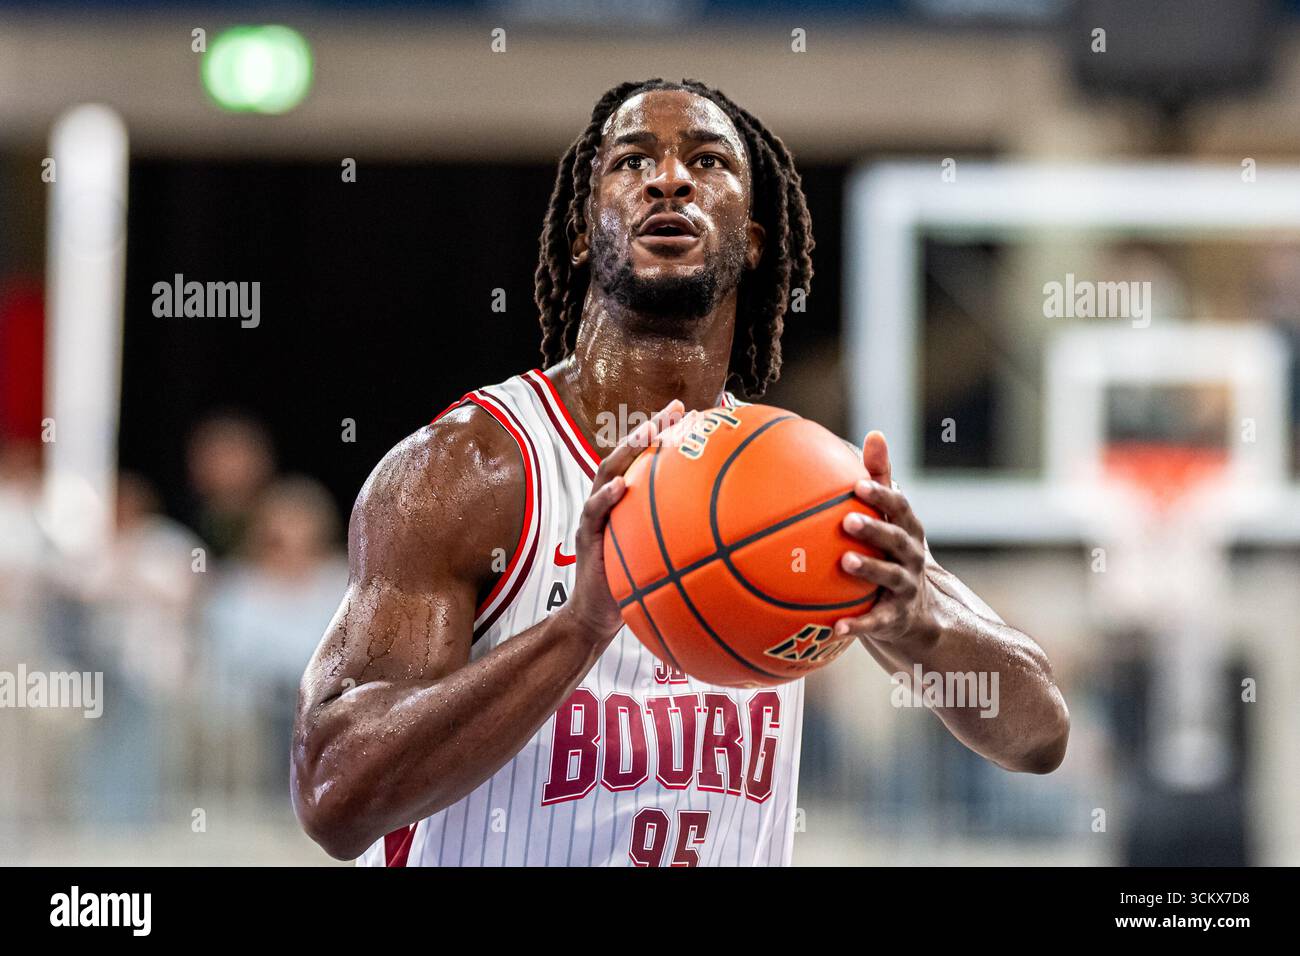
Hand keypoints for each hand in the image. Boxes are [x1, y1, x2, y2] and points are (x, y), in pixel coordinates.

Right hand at [561, 399, 687, 644]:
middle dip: (650, 429)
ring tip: (646, 433)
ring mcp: (595, 516)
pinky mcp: (585, 536)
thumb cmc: (635, 587)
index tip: (694, 414)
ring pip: (606, 473)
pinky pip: (594, 512)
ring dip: (625, 451)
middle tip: (674, 410)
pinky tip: (620, 487)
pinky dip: (605, 498)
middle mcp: (611, 501)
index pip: (647, 460)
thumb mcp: (665, 560)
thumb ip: (687, 542)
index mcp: (630, 502)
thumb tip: (737, 539)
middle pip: (628, 455)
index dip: (668, 435)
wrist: (599, 617)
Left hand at [831, 431, 940, 647]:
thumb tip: (875, 433)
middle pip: (896, 540)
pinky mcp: (893, 617)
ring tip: (844, 561)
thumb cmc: (894, 551)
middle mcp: (911, 556)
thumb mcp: (892, 517)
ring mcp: (904, 588)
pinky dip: (857, 625)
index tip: (859, 484)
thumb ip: (881, 479)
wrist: (919, 612)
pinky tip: (836, 627)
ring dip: (868, 569)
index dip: (882, 495)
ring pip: (889, 577)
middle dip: (874, 529)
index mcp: (907, 530)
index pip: (899, 507)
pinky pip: (874, 621)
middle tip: (847, 520)